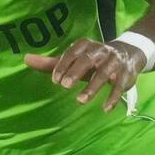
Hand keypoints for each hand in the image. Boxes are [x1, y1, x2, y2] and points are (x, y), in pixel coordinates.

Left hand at [23, 39, 146, 111]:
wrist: (128, 53)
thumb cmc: (93, 60)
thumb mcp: (74, 60)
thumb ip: (51, 63)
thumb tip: (26, 59)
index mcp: (86, 45)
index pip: (73, 52)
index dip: (64, 64)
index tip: (55, 80)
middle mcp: (100, 51)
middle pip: (88, 60)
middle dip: (76, 72)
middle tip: (65, 86)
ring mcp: (114, 62)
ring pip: (104, 73)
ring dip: (92, 87)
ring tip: (80, 101)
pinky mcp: (126, 74)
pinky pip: (119, 86)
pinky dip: (113, 97)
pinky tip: (105, 109)